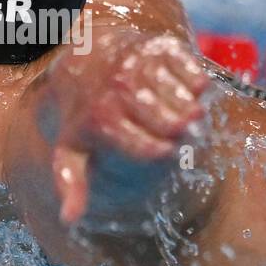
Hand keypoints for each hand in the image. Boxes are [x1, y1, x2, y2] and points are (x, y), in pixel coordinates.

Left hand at [50, 32, 210, 225]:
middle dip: (179, 132)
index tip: (160, 150)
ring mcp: (141, 64)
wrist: (85, 58)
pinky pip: (191, 70)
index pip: (151, 150)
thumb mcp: (69, 149)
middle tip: (175, 131)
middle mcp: (120, 88)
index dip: (162, 153)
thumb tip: (68, 219)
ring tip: (183, 113)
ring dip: (190, 110)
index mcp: (102, 119)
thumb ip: (71, 184)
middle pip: (172, 124)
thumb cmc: (84, 114)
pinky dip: (196, 83)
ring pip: (185, 98)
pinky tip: (187, 89)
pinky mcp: (159, 47)